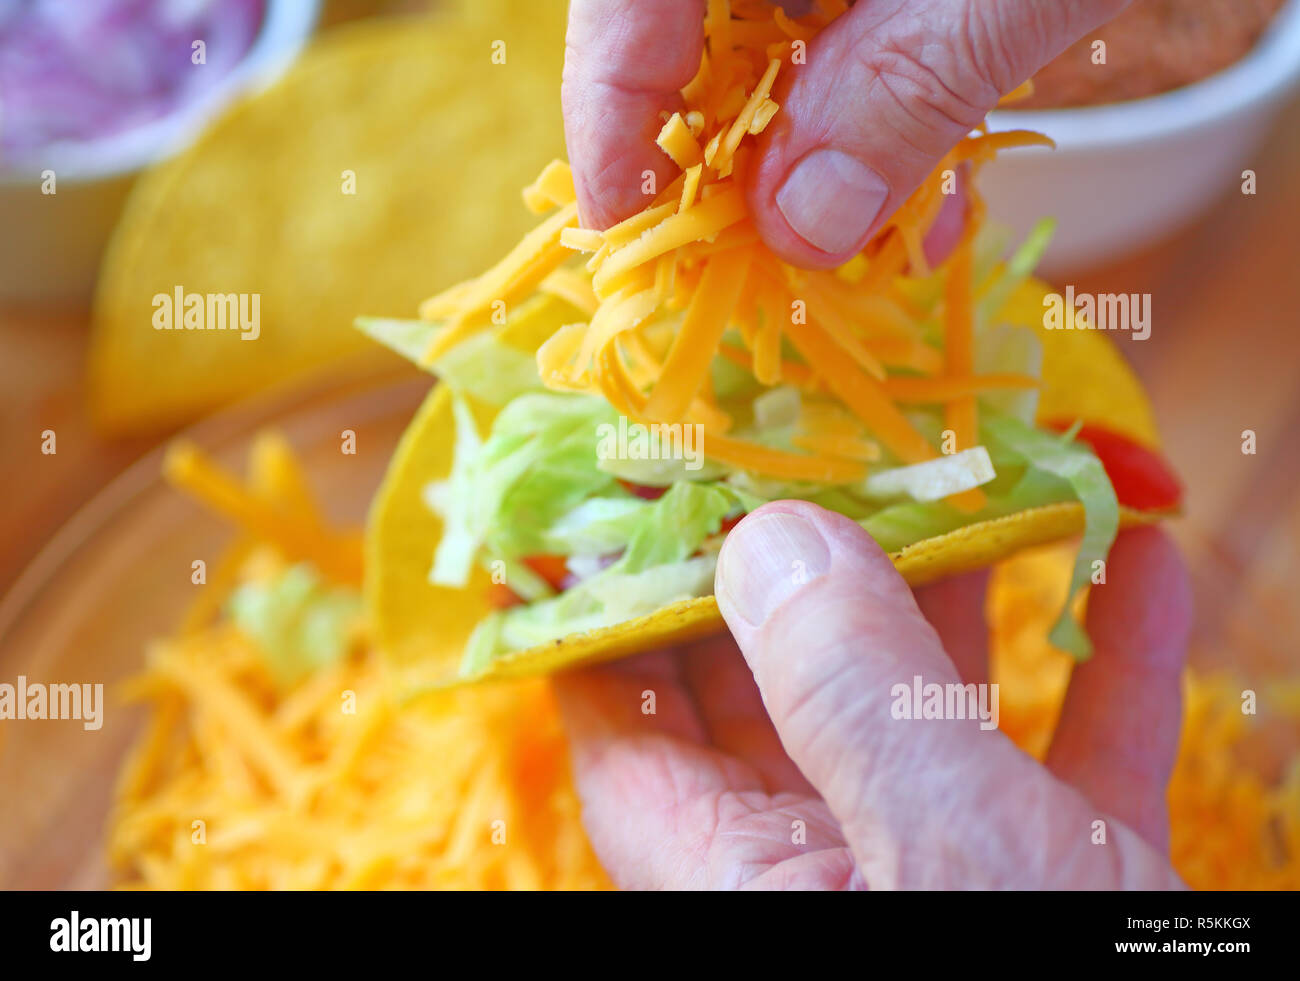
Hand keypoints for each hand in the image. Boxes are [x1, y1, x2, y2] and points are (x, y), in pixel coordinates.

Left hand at [554, 501, 1191, 888]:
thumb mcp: (945, 858)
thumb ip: (849, 699)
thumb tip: (766, 539)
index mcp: (738, 875)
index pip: (623, 712)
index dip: (612, 598)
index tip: (630, 486)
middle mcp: (825, 870)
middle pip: (779, 682)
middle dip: (810, 559)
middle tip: (827, 440)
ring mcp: (948, 872)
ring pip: (926, 702)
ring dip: (968, 588)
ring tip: (986, 473)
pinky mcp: (1065, 882)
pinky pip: (1071, 754)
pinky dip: (1109, 664)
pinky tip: (1144, 568)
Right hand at [562, 0, 1128, 267]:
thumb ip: (906, 88)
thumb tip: (799, 228)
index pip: (623, 2)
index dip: (611, 123)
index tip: (625, 238)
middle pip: (693, 37)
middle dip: (728, 163)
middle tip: (754, 270)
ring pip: (775, 54)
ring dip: (814, 167)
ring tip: (858, 254)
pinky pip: (849, 46)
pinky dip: (880, 129)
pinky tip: (923, 204)